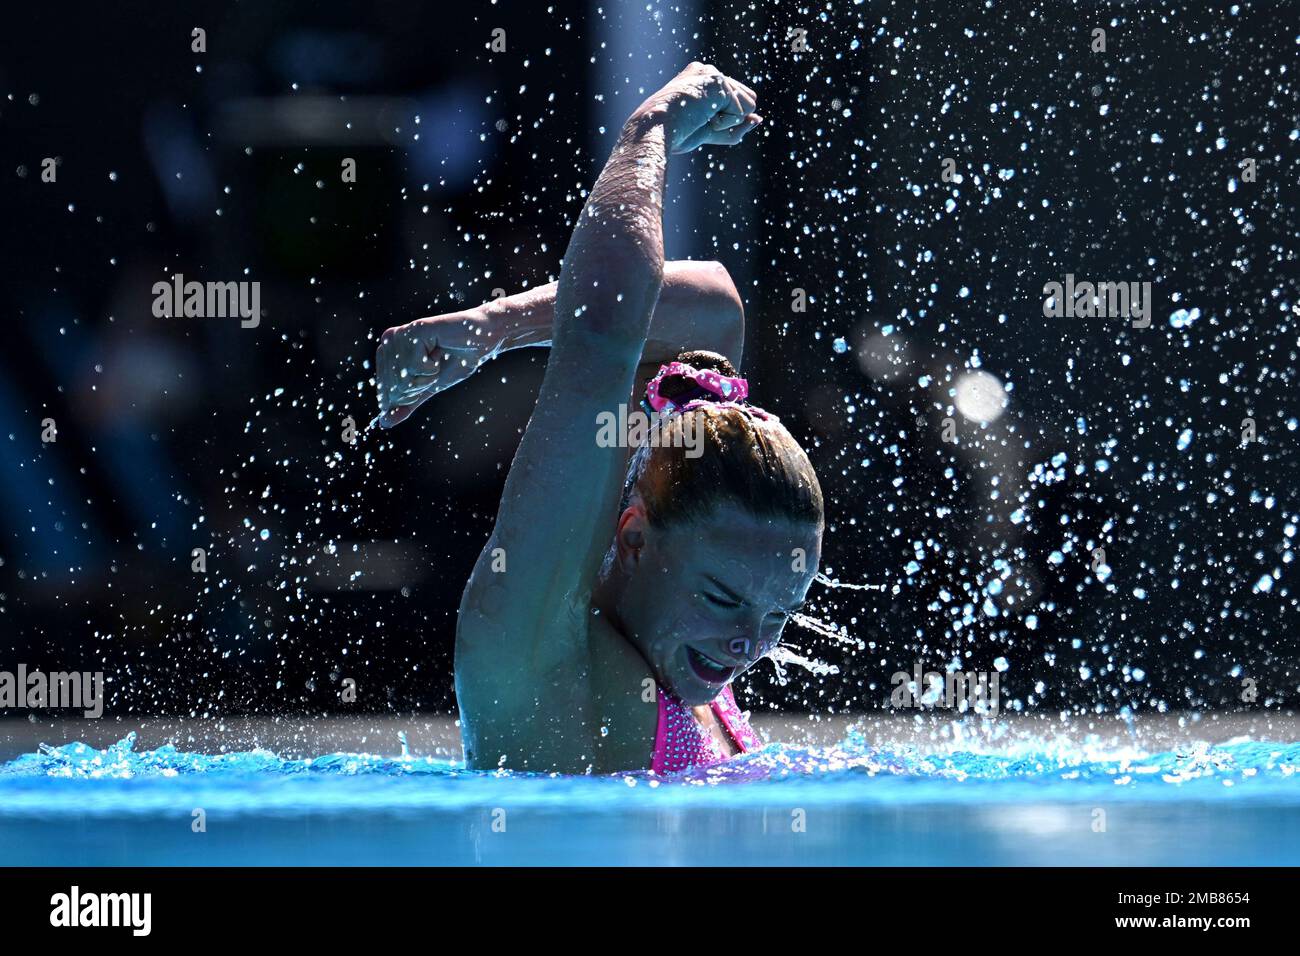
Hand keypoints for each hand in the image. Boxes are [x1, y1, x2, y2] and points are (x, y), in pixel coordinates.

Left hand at [375, 310, 496, 427]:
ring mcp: (400, 335)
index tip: (425, 377)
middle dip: (419, 386)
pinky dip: (433, 367)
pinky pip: (415, 366)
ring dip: (427, 376)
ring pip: (403, 378)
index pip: (385, 393)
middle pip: (394, 388)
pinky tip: (439, 351)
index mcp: (386, 353)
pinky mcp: (415, 330)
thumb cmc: (454, 360)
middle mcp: (388, 341)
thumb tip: (384, 422)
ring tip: (436, 359)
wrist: (480, 341)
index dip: (409, 396)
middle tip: (432, 368)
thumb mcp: (427, 387)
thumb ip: (406, 403)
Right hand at [633, 62, 760, 153]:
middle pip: (744, 103)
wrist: (655, 129)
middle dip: (727, 120)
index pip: (733, 102)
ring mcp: (714, 74)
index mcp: (699, 79)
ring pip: (746, 107)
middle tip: (697, 121)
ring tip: (698, 118)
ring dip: (725, 122)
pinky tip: (701, 117)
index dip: (722, 121)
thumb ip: (734, 125)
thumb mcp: (708, 130)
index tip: (693, 121)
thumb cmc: (673, 133)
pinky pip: (740, 114)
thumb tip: (758, 119)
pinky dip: (723, 124)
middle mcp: (707, 71)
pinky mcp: (719, 83)